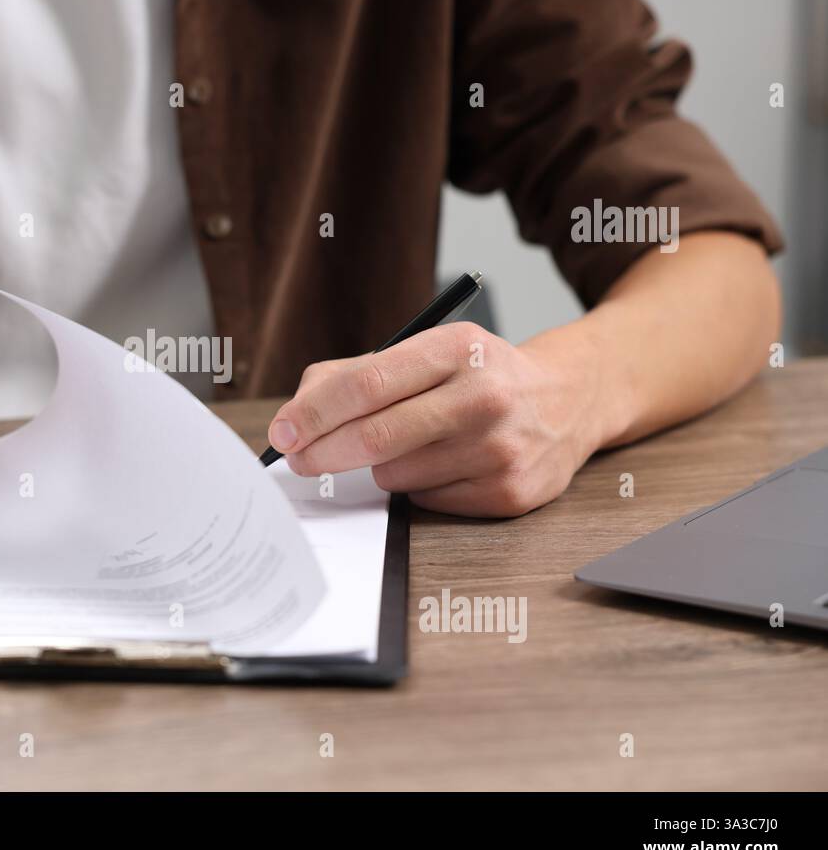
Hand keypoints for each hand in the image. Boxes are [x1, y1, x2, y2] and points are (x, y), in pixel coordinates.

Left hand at [266, 322, 605, 517]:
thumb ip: (356, 374)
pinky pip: (426, 501)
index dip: (314, 413)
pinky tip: (443, 464)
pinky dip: (416, 488)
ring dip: (379, 467)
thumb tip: (295, 417)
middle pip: (377, 436)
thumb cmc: (477, 376)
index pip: (367, 384)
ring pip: (395, 474)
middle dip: (323, 453)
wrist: (568, 400)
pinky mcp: (509, 491)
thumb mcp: (427, 352)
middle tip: (298, 459)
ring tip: (409, 445)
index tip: (282, 432)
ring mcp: (500, 447)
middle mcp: (484, 395)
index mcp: (456, 348)